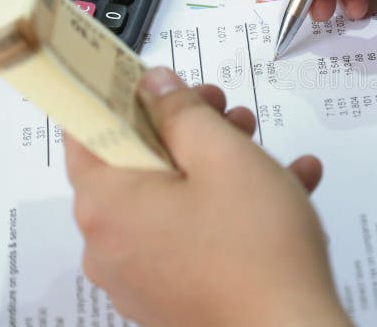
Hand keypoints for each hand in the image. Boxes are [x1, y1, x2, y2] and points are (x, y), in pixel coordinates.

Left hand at [65, 67, 349, 326]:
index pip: (89, 132)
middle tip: (229, 111)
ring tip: (266, 147)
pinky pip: (192, 235)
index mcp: (107, 204)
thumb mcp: (224, 155)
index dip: (124, 97)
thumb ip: (182, 111)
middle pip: (139, 166)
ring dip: (217, 165)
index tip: (162, 81)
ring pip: (173, 200)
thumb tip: (153, 83)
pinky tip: (287, 186)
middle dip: (188, 129)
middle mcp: (109, 244)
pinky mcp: (174, 294)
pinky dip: (228, 209)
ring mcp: (142, 275)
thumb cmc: (255, 241)